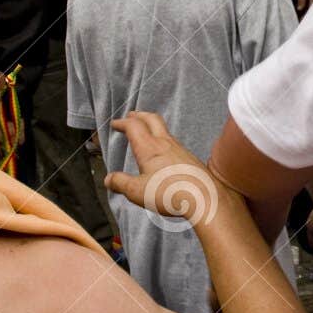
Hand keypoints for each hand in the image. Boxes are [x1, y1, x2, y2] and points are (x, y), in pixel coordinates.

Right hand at [104, 112, 230, 223]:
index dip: (122, 123)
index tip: (115, 124)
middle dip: (139, 115)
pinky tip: (164, 152)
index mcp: (149, 148)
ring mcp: (180, 149)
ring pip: (164, 130)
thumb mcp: (137, 192)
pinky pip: (174, 142)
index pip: (133, 126)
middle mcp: (165, 143)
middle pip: (152, 119)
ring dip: (152, 126)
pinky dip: (163, 139)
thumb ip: (121, 183)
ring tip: (146, 132)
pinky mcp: (190, 158)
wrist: (204, 198)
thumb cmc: (169, 193)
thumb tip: (108, 179)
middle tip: (131, 116)